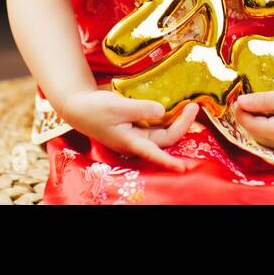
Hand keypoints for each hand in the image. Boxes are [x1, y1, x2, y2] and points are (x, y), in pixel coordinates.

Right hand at [57, 89, 199, 171]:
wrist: (79, 106)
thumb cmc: (95, 109)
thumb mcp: (117, 106)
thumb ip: (140, 109)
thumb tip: (163, 111)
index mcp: (130, 142)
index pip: (154, 153)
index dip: (168, 162)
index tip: (183, 168)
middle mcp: (136, 141)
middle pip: (165, 137)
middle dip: (182, 124)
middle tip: (194, 106)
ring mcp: (137, 133)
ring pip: (162, 130)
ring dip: (177, 120)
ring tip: (190, 106)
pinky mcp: (136, 125)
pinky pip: (156, 123)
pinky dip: (166, 116)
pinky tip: (174, 106)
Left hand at [233, 83, 273, 155]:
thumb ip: (261, 101)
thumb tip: (239, 102)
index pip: (249, 125)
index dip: (240, 111)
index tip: (238, 96)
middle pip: (254, 132)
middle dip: (248, 116)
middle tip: (249, 98)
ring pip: (263, 136)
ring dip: (258, 121)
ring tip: (261, 103)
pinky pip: (273, 138)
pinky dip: (268, 125)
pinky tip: (273, 112)